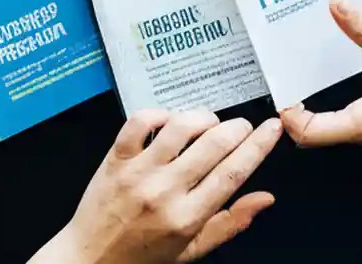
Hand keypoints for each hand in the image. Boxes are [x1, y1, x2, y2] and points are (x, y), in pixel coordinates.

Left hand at [31, 111, 282, 263]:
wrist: (89, 260)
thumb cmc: (141, 256)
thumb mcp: (191, 251)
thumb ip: (229, 223)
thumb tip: (265, 199)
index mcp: (187, 218)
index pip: (233, 173)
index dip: (259, 146)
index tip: (273, 128)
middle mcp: (164, 192)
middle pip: (213, 145)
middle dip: (237, 127)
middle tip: (242, 126)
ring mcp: (138, 172)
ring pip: (180, 126)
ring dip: (203, 117)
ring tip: (209, 123)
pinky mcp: (116, 159)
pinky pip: (140, 121)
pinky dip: (160, 113)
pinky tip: (170, 120)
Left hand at [280, 0, 361, 146]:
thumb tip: (334, 4)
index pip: (310, 132)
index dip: (288, 115)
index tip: (280, 85)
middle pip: (311, 131)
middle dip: (291, 108)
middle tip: (281, 72)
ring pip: (324, 124)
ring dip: (306, 103)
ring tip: (294, 68)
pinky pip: (338, 116)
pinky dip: (323, 100)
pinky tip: (321, 71)